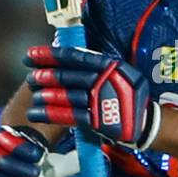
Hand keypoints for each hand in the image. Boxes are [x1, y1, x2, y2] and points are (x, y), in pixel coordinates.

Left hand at [24, 44, 160, 151]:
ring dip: (45, 96)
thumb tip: (71, 57)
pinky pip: (69, 115)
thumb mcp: (119, 73)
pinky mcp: (98, 120)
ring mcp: (101, 100)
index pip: (74, 56)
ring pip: (66, 96)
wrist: (146, 122)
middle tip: (30, 77)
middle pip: (68, 76)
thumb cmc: (129, 96)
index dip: (50, 55)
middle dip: (45, 76)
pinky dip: (50, 114)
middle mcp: (105, 80)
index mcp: (109, 64)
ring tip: (32, 97)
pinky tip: (36, 113)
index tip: (31, 54)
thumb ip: (98, 65)